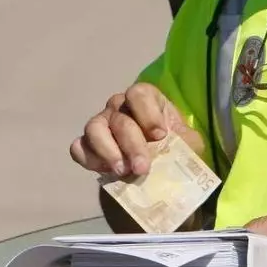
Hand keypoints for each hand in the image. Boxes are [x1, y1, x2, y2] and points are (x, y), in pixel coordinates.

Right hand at [69, 82, 202, 176]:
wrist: (157, 173)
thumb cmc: (174, 151)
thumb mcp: (189, 145)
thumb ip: (186, 143)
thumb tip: (180, 149)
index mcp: (146, 100)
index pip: (139, 93)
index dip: (148, 113)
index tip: (160, 135)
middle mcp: (120, 107)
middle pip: (120, 118)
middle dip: (132, 144)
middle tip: (142, 168)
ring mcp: (101, 125)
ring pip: (94, 128)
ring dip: (108, 151)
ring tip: (122, 171)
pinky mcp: (87, 146)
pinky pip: (78, 147)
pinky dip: (89, 159)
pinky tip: (105, 171)